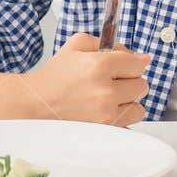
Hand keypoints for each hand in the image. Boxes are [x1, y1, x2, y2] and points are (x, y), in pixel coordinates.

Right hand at [18, 32, 148, 124]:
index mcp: (99, 65)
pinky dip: (120, 121)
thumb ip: (109, 43)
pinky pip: (127, 127)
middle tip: (111, 82)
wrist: (34, 105)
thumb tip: (141, 57)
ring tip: (108, 100)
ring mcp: (105, 115)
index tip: (124, 66)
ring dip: (127, 104)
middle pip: (142, 86)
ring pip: (139, 109)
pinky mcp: (103, 132)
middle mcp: (105, 91)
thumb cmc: (55, 76)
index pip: (138, 64)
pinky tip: (104, 114)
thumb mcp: (77, 45)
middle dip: (129, 82)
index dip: (131, 63)